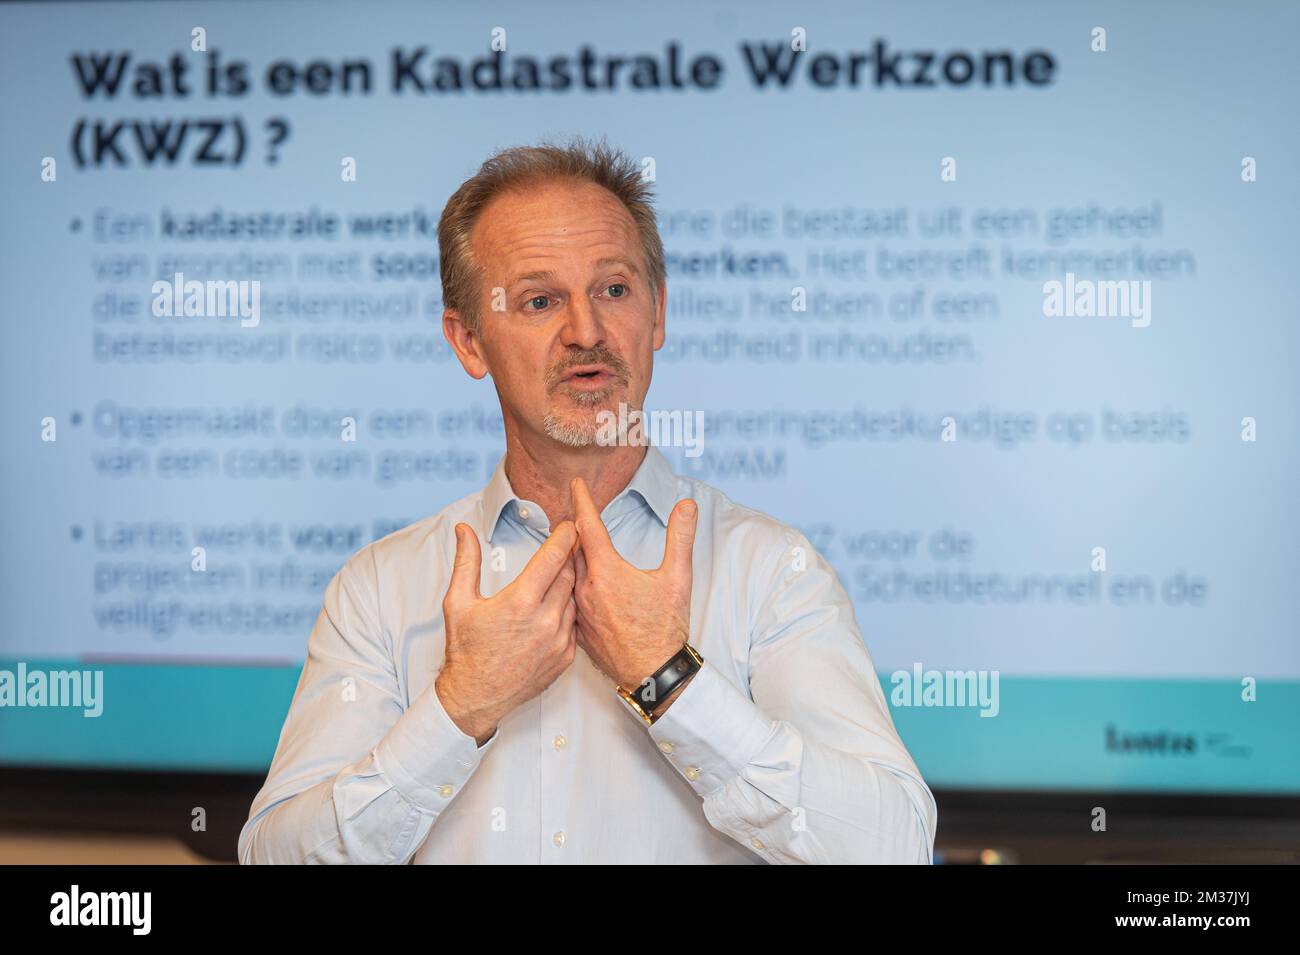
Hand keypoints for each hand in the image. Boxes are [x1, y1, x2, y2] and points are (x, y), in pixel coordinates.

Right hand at [436, 520, 578, 744]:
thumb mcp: (458, 602)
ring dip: (571, 584)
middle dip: (569, 557)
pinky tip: (557, 606)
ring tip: (561, 574)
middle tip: (566, 545)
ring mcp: (558, 640)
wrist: (475, 696)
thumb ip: (466, 561)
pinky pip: (575, 624)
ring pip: (576, 599)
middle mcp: (545, 620)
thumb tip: (464, 530)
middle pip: (569, 575)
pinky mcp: (565, 657)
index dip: (564, 536)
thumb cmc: (466, 651)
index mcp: (520, 602)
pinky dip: (569, 611)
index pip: (554, 557)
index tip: (567, 526)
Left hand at [569, 476, 697, 697]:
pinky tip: (575, 583)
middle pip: (572, 547)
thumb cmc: (665, 629)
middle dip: (573, 526)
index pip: (588, 525)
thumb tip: (686, 507)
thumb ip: (680, 538)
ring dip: (570, 555)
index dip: (581, 500)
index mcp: (607, 572)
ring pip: (567, 573)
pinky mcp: (578, 629)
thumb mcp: (678, 578)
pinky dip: (569, 583)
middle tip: (574, 509)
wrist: (654, 674)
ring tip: (572, 541)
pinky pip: (568, 598)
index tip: (575, 483)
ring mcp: (578, 611)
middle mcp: (585, 589)